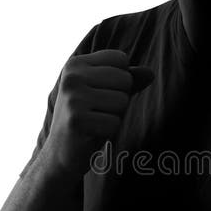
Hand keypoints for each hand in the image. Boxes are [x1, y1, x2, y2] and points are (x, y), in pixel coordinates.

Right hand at [44, 49, 153, 176]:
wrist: (60, 151)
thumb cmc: (88, 118)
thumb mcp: (105, 92)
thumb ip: (128, 80)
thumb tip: (150, 73)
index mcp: (75, 64)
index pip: (120, 59)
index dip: (121, 79)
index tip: (100, 93)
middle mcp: (72, 77)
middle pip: (125, 79)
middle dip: (119, 99)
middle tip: (98, 111)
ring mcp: (73, 99)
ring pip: (122, 101)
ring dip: (114, 116)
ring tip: (95, 121)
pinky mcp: (77, 121)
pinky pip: (115, 123)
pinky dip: (109, 131)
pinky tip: (92, 133)